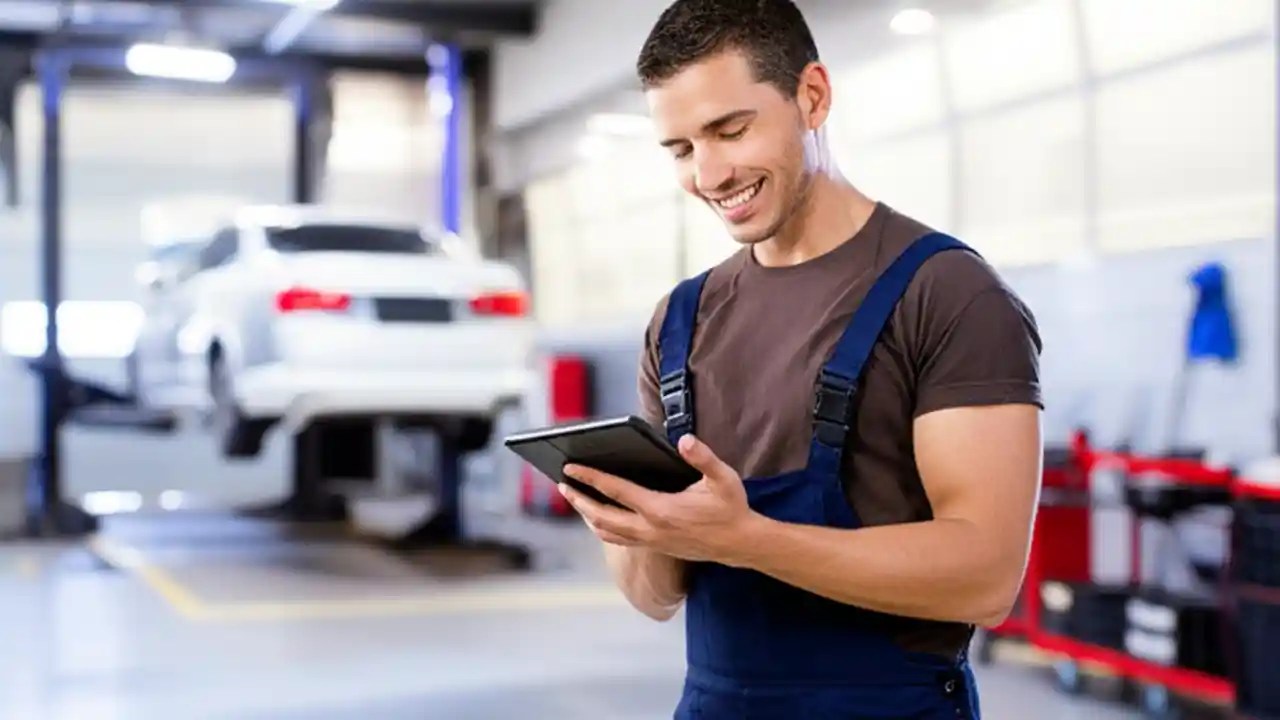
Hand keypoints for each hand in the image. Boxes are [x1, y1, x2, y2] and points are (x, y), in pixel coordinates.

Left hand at [560, 434, 757, 565]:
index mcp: (661, 509)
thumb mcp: (723, 478)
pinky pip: (619, 539)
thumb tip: (684, 440)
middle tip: (561, 484)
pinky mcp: (655, 547)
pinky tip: (599, 516)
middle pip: (602, 516)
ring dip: (588, 515)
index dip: (590, 478)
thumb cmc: (731, 508)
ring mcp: (651, 541)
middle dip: (579, 499)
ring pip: (607, 532)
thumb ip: (702, 458)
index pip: (615, 491)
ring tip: (574, 499)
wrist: (740, 544)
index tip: (570, 467)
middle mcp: (650, 529)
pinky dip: (603, 527)